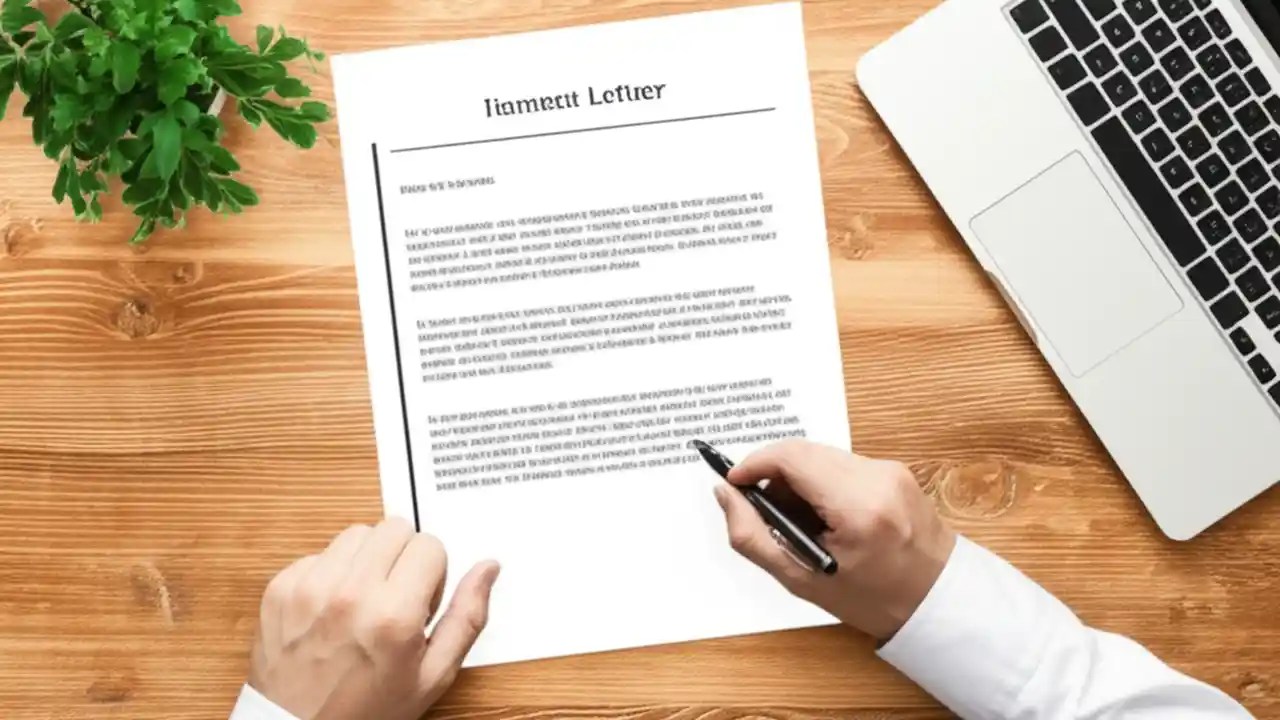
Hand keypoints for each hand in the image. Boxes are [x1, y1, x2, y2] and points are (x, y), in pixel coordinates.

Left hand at [248, 518, 499, 719]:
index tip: (421, 601)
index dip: (433, 572)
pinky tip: (333, 609)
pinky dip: (332, 572)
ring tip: (363, 600)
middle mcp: (350, 594)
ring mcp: (310, 588)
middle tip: (396, 596)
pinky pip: (320, 553)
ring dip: (368, 558)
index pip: (429, 545)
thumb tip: (488, 567)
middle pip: (394, 528)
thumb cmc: (368, 710)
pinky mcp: (281, 588)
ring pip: (357, 534)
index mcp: (393, 616)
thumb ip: (467, 617)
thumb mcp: (432, 676)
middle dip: (403, 556)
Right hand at [713, 440, 954, 640]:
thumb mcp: (801, 580)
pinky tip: (823, 517)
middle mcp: (877, 478)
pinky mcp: (895, 470)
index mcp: (858, 506)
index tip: (734, 482)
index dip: (755, 463)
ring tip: (797, 521)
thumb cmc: (873, 600)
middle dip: (774, 475)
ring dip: (798, 479)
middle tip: (764, 511)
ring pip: (822, 456)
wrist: (937, 601)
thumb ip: (753, 536)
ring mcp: (890, 470)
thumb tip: (726, 494)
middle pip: (804, 452)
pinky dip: (822, 483)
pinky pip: (842, 464)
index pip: (793, 457)